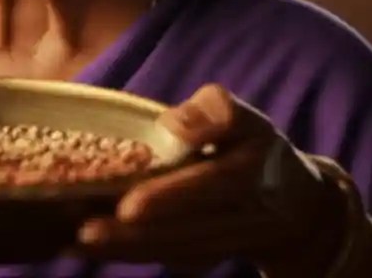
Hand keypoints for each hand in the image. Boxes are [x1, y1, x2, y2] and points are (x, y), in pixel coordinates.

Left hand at [76, 84, 346, 275]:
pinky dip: (129, 255)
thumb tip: (173, 125)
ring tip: (75, 240)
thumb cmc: (259, 149)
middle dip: (134, 235)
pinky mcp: (208, 259)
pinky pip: (168, 259)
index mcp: (253, 171)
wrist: (297, 210)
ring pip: (174, 251)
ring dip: (124, 250)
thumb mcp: (247, 118)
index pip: (213, 184)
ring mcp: (227, 243)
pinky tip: (88, 248)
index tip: (129, 207)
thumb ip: (214, 112)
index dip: (172, 197)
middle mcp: (244, 214)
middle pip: (186, 229)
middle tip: (86, 231)